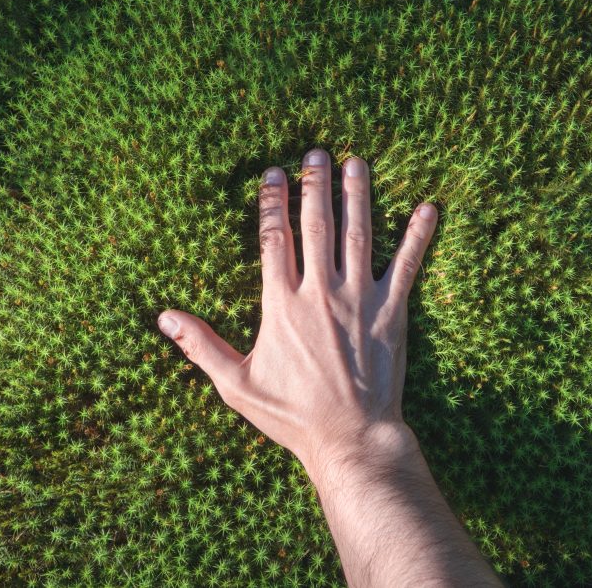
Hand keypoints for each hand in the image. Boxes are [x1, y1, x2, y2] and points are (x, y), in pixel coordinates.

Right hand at [157, 148, 437, 476]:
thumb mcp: (236, 384)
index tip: (273, 173)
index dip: (271, 201)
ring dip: (358, 195)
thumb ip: (201, 346)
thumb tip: (163, 318)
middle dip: (314, 184)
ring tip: (356, 162)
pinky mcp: (392, 313)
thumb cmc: (292, 416)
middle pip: (316, 225)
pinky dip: (417, 235)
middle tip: (315, 152)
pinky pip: (407, 266)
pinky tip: (427, 208)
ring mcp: (359, 300)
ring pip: (359, 234)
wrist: (350, 438)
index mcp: (282, 304)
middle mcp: (320, 292)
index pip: (274, 238)